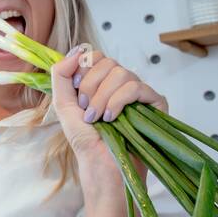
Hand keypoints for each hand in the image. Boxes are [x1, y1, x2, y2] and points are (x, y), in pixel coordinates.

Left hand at [49, 47, 167, 183]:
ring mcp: (140, 92)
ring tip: (99, 119)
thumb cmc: (87, 141)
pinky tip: (112, 118)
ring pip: (121, 73)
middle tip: (87, 111)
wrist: (103, 166)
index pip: (95, 55)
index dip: (83, 70)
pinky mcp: (156, 103)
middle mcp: (122, 83)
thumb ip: (62, 76)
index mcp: (102, 81)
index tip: (77, 93)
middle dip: (90, 87)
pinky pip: (136, 87)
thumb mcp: (64, 105)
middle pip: (107, 61)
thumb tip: (76, 50)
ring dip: (103, 98)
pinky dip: (119, 101)